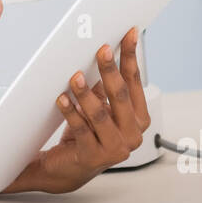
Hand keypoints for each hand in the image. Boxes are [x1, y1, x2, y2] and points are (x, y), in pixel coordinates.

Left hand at [0, 28, 150, 194]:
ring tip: (75, 76)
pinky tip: (62, 99)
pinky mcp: (93, 157)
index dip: (130, 57)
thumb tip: (103, 51)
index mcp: (139, 119)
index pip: (134, 82)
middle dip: (110, 69)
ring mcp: (115, 148)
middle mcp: (132, 135)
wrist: (69, 168)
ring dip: (86, 92)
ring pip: (100, 113)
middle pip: (120, 95)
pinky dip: (71, 111)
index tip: (128, 34)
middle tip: (100, 50)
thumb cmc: (87, 133)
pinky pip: (81, 128)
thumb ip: (104, 85)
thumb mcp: (100, 106)